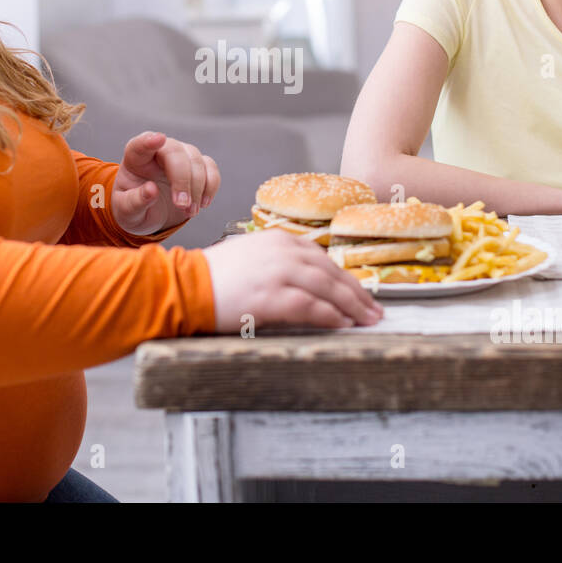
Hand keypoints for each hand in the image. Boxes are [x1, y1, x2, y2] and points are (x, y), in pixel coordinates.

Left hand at [111, 131, 220, 235]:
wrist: (150, 213)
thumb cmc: (134, 207)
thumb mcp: (127, 211)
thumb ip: (135, 201)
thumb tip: (151, 190)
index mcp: (135, 158)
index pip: (141, 144)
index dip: (149, 141)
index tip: (158, 139)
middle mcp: (159, 150)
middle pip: (175, 153)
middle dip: (182, 179)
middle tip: (182, 205)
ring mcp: (180, 155)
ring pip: (196, 160)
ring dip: (197, 188)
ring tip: (190, 211)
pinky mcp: (197, 165)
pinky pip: (210, 168)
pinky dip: (210, 186)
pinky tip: (203, 203)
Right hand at [202, 229, 383, 331]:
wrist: (186, 286)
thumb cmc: (216, 277)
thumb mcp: (254, 257)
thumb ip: (283, 264)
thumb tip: (311, 284)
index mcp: (280, 239)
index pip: (324, 258)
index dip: (346, 277)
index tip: (360, 291)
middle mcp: (284, 251)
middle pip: (332, 273)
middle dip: (358, 293)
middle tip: (374, 309)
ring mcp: (279, 272)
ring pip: (328, 289)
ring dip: (352, 306)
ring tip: (367, 320)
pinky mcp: (272, 296)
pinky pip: (311, 307)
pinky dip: (331, 316)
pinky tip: (343, 324)